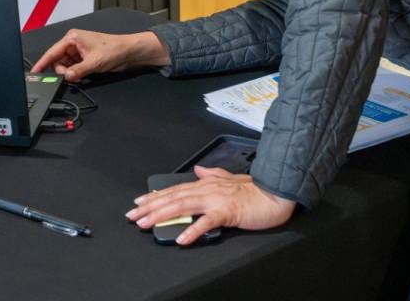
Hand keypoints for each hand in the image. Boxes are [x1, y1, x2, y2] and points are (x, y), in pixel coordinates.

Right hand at [29, 29, 168, 81]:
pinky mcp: (84, 58)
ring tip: (79, 77)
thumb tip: (66, 77)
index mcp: (72, 38)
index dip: (42, 63)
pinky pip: (73, 68)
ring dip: (70, 74)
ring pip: (65, 66)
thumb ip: (78, 71)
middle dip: (62, 71)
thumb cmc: (114, 49)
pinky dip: (75, 74)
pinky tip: (81, 76)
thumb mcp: (94, 62)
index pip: (52, 52)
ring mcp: (78, 51)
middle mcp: (73, 43)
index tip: (35, 72)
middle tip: (71, 78)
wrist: (129, 52)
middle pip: (57, 61)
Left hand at [125, 166, 295, 244]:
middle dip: (150, 207)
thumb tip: (198, 170)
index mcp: (206, 184)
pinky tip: (181, 238)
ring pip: (183, 206)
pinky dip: (193, 230)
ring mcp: (216, 200)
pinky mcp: (227, 212)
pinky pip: (207, 222)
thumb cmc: (255, 190)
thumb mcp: (230, 179)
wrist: (276, 194)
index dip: (155, 196)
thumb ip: (213, 174)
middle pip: (173, 198)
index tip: (138, 203)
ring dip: (162, 216)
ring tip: (146, 224)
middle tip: (132, 216)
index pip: (174, 190)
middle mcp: (206, 189)